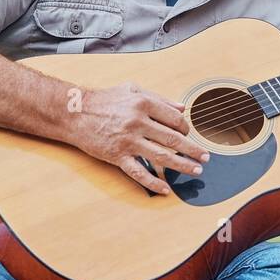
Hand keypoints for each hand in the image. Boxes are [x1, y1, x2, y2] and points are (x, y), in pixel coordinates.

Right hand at [70, 82, 210, 194]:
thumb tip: (182, 108)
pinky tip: (165, 189)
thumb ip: (159, 98)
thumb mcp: (132, 89)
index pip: (175, 119)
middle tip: (205, 157)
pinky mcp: (117, 156)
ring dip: (182, 165)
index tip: (190, 135)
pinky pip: (139, 172)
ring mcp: (128, 141)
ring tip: (196, 170)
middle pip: (174, 139)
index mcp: (144, 103)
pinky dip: (153, 182)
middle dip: (193, 149)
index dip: (187, 129)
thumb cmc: (104, 100)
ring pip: (162, 156)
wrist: (74, 112)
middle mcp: (138, 122)